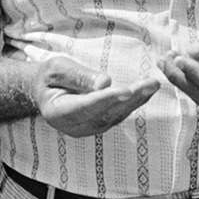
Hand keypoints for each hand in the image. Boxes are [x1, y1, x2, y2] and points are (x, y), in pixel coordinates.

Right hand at [33, 55, 159, 137]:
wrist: (46, 90)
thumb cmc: (50, 77)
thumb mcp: (57, 69)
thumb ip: (78, 76)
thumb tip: (104, 83)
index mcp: (57, 113)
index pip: (84, 107)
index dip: (106, 99)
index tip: (126, 90)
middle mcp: (74, 127)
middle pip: (105, 114)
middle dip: (130, 98)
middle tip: (150, 84)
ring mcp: (88, 129)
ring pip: (116, 116)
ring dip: (136, 100)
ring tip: (152, 84)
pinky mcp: (100, 125)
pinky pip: (119, 114)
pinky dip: (134, 102)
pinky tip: (147, 90)